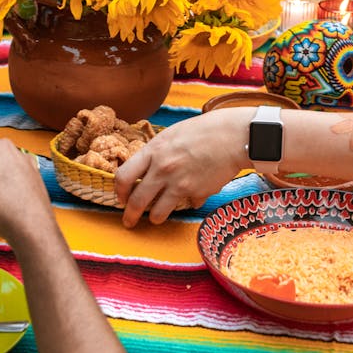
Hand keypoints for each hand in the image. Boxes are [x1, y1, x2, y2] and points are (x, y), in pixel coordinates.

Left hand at [114, 109, 249, 227]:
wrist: (233, 136)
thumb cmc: (204, 131)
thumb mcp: (171, 135)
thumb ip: (157, 152)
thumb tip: (146, 169)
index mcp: (153, 151)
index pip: (124, 177)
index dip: (119, 191)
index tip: (121, 198)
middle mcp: (163, 170)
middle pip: (137, 201)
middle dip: (130, 216)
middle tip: (129, 221)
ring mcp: (179, 184)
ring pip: (158, 213)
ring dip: (155, 218)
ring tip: (156, 218)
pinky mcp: (197, 194)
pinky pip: (188, 206)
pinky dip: (189, 204)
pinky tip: (193, 197)